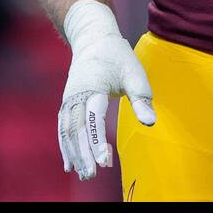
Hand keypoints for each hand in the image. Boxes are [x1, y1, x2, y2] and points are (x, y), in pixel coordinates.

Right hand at [58, 0, 155, 179]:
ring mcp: (69, 99)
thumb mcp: (134, 73)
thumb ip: (141, 99)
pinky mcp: (67, 103)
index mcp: (93, 87)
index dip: (96, 141)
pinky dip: (66, 146)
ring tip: (84, 173)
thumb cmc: (117, 56)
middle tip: (92, 174)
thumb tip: (150, 123)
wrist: (93, 38)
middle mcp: (76, 95)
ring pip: (67, 131)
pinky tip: (70, 164)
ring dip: (74, 153)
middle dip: (83, 153)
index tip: (104, 161)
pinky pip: (63, 128)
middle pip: (76, 129)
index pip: (93, 119)